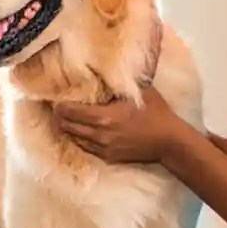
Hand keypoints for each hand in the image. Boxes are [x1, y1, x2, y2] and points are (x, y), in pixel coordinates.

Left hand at [53, 84, 186, 164]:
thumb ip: (119, 83)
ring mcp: (102, 148)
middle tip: (59, 107)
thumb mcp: (138, 91)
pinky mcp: (108, 157)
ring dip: (68, 127)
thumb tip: (103, 70)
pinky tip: (81, 130)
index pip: (69, 112)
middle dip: (60, 116)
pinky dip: (80, 138)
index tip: (57, 98)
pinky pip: (85, 147)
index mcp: (104, 117)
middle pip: (66, 126)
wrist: (169, 142)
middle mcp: (99, 135)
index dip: (60, 105)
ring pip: (74, 138)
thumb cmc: (156, 113)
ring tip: (67, 117)